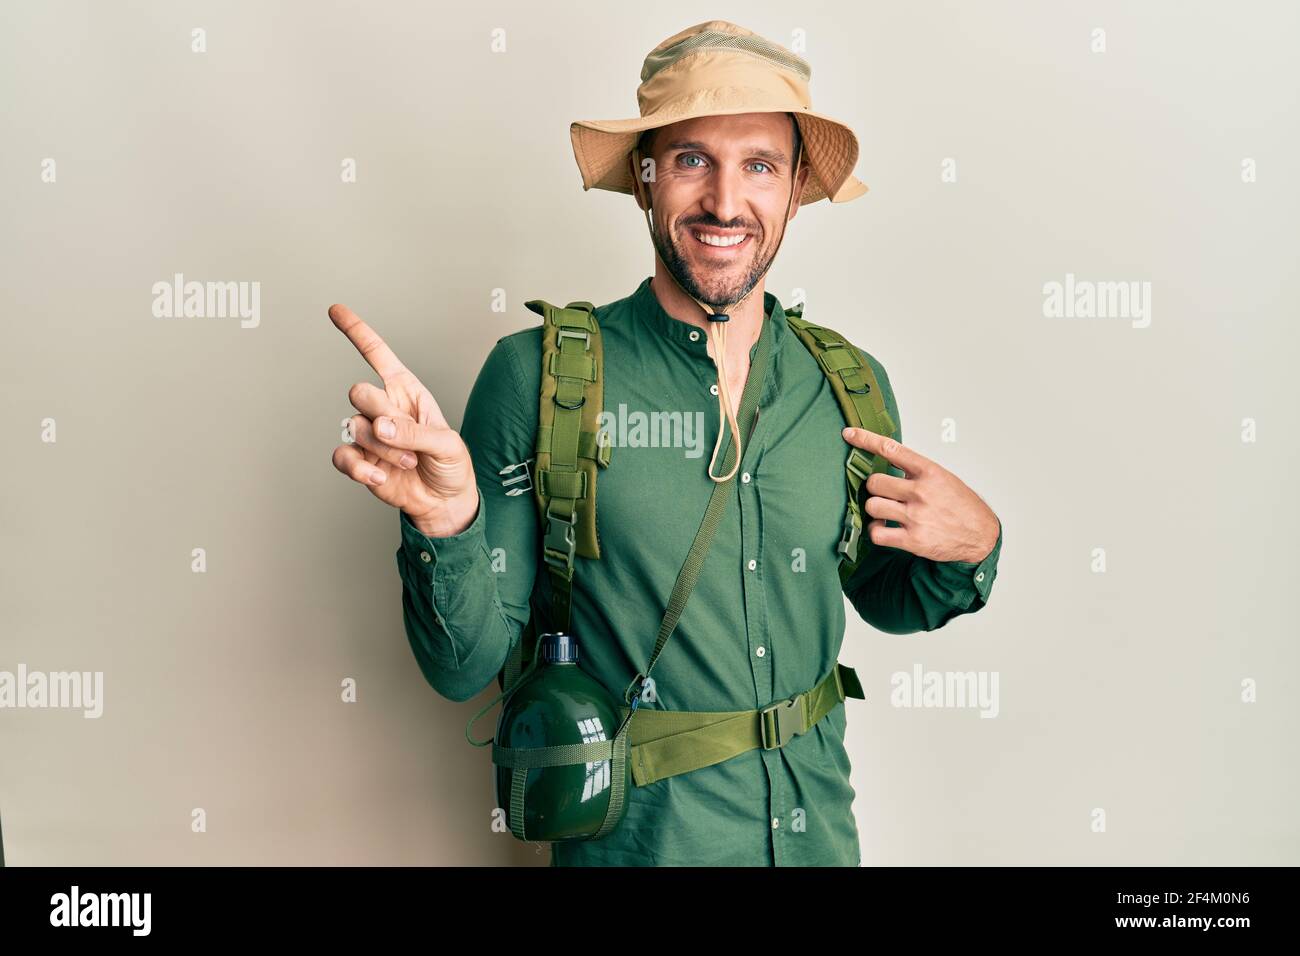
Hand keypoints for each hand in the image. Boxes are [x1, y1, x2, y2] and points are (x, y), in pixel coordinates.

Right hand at [329, 303, 478, 536]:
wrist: (444, 501)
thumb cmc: (450, 464)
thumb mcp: (446, 444)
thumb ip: (416, 432)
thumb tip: (381, 426)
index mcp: (407, 392)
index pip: (378, 354)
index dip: (357, 332)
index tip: (336, 310)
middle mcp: (384, 408)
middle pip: (358, 391)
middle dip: (379, 413)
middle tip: (403, 438)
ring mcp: (370, 434)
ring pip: (354, 426)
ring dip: (382, 448)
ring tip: (408, 462)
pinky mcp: (360, 460)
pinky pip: (343, 456)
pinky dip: (360, 469)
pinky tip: (380, 476)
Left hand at [842, 426, 999, 563]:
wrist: (981, 535)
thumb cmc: (961, 505)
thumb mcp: (943, 478)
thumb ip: (916, 471)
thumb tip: (886, 462)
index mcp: (930, 472)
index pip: (891, 449)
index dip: (866, 439)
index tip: (849, 434)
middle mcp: (922, 492)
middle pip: (874, 482)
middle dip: (875, 488)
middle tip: (885, 493)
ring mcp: (916, 516)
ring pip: (872, 506)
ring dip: (875, 509)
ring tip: (887, 512)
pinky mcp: (912, 540)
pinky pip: (876, 533)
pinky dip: (876, 531)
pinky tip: (885, 528)